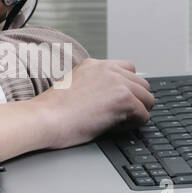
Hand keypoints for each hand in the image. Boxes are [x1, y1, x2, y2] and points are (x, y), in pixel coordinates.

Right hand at [29, 58, 153, 150]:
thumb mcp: (72, 87)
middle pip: (142, 84)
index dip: (126, 89)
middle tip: (116, 116)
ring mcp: (118, 82)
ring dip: (135, 113)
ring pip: (147, 99)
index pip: (127, 70)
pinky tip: (113, 127)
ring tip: (114, 122)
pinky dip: (132, 125)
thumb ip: (93, 85)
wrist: (44, 118)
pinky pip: (144, 115)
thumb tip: (108, 100)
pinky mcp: (124, 99)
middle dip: (134, 101)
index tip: (117, 103)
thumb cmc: (51, 111)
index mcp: (94, 64)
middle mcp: (108, 68)